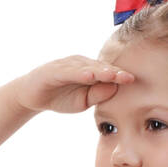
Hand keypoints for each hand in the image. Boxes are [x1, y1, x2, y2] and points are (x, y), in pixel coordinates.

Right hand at [13, 56, 134, 114]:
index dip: (120, 76)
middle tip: (130, 77)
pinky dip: (79, 73)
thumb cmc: (60, 97)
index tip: (134, 81)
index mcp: (89, 71)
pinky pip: (69, 71)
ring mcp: (67, 65)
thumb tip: (115, 89)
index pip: (107, 73)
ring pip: (87, 67)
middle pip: (101, 67)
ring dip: (101, 71)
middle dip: (115, 72)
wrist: (32, 96)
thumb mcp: (83, 102)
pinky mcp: (54, 70)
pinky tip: (89, 76)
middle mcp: (80, 64)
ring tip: (114, 75)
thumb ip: (98, 95)